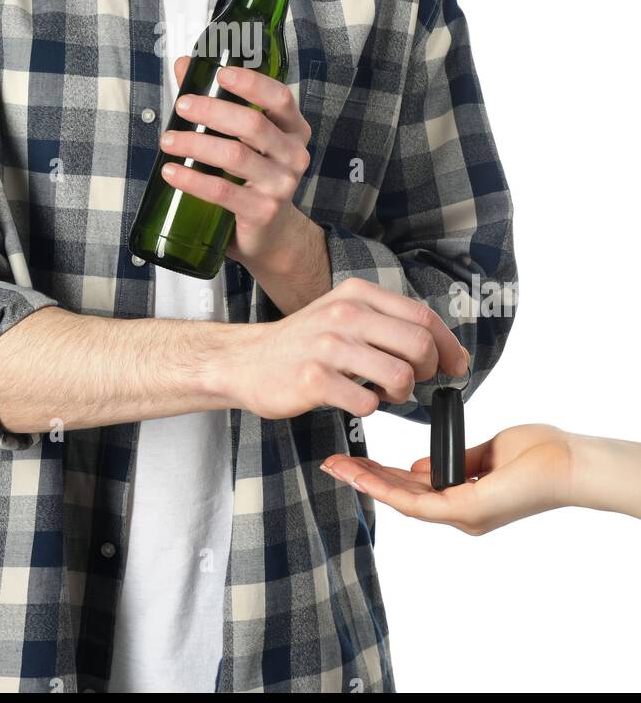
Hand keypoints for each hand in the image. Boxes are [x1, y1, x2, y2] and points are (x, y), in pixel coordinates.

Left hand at [159, 56, 312, 271]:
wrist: (270, 234)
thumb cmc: (252, 176)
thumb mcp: (240, 137)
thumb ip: (215, 100)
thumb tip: (183, 65)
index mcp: (293, 129)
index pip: (279, 97)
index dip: (251, 82)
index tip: (220, 73)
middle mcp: (294, 154)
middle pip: (253, 124)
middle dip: (212, 110)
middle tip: (181, 106)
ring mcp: (282, 185)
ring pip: (235, 156)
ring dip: (196, 143)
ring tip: (168, 140)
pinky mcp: (263, 211)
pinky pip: (224, 191)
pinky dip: (193, 180)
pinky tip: (171, 172)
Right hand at [228, 275, 469, 420]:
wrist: (246, 360)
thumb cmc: (303, 342)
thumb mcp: (344, 314)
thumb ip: (388, 322)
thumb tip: (442, 347)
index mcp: (357, 293)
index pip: (423, 316)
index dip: (448, 346)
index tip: (455, 365)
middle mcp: (345, 313)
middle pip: (419, 345)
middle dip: (426, 371)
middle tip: (410, 381)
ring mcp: (329, 346)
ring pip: (400, 376)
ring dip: (400, 394)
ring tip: (381, 392)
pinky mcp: (313, 379)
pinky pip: (368, 403)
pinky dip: (369, 408)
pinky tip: (353, 400)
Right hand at [320, 423, 574, 534]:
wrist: (568, 462)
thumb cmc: (539, 454)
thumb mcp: (487, 452)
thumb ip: (457, 459)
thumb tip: (421, 467)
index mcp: (464, 499)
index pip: (412, 488)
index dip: (380, 475)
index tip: (353, 460)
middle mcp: (459, 514)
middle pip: (400, 497)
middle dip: (363, 479)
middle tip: (331, 462)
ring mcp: (461, 515)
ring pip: (402, 501)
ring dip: (366, 483)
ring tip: (337, 466)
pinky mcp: (465, 510)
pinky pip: (417, 502)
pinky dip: (386, 488)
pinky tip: (363, 475)